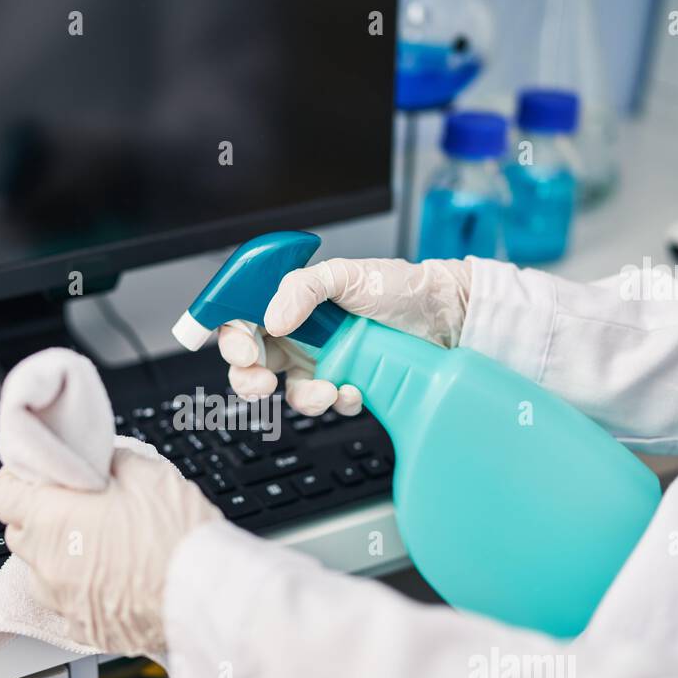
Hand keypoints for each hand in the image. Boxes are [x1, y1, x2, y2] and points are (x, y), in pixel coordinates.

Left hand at [0, 438, 222, 656]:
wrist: (203, 594)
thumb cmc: (176, 535)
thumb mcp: (147, 471)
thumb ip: (109, 460)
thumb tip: (101, 460)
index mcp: (51, 516)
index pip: (1, 494)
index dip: (19, 482)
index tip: (40, 479)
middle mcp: (46, 562)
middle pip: (21, 534)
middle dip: (43, 520)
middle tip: (81, 510)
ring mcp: (61, 600)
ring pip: (42, 573)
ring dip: (60, 558)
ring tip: (102, 549)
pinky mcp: (83, 629)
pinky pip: (68, 605)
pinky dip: (82, 592)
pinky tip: (115, 581)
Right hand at [218, 256, 471, 414]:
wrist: (444, 317)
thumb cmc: (398, 288)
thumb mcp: (347, 274)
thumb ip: (303, 288)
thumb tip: (274, 318)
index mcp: (290, 302)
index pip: (241, 320)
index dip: (233, 339)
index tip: (244, 352)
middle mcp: (300, 333)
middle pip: (253, 364)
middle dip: (250, 380)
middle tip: (263, 383)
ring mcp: (322, 361)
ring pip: (290, 392)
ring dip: (305, 397)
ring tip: (329, 389)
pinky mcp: (345, 383)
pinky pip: (329, 403)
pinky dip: (338, 402)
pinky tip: (355, 388)